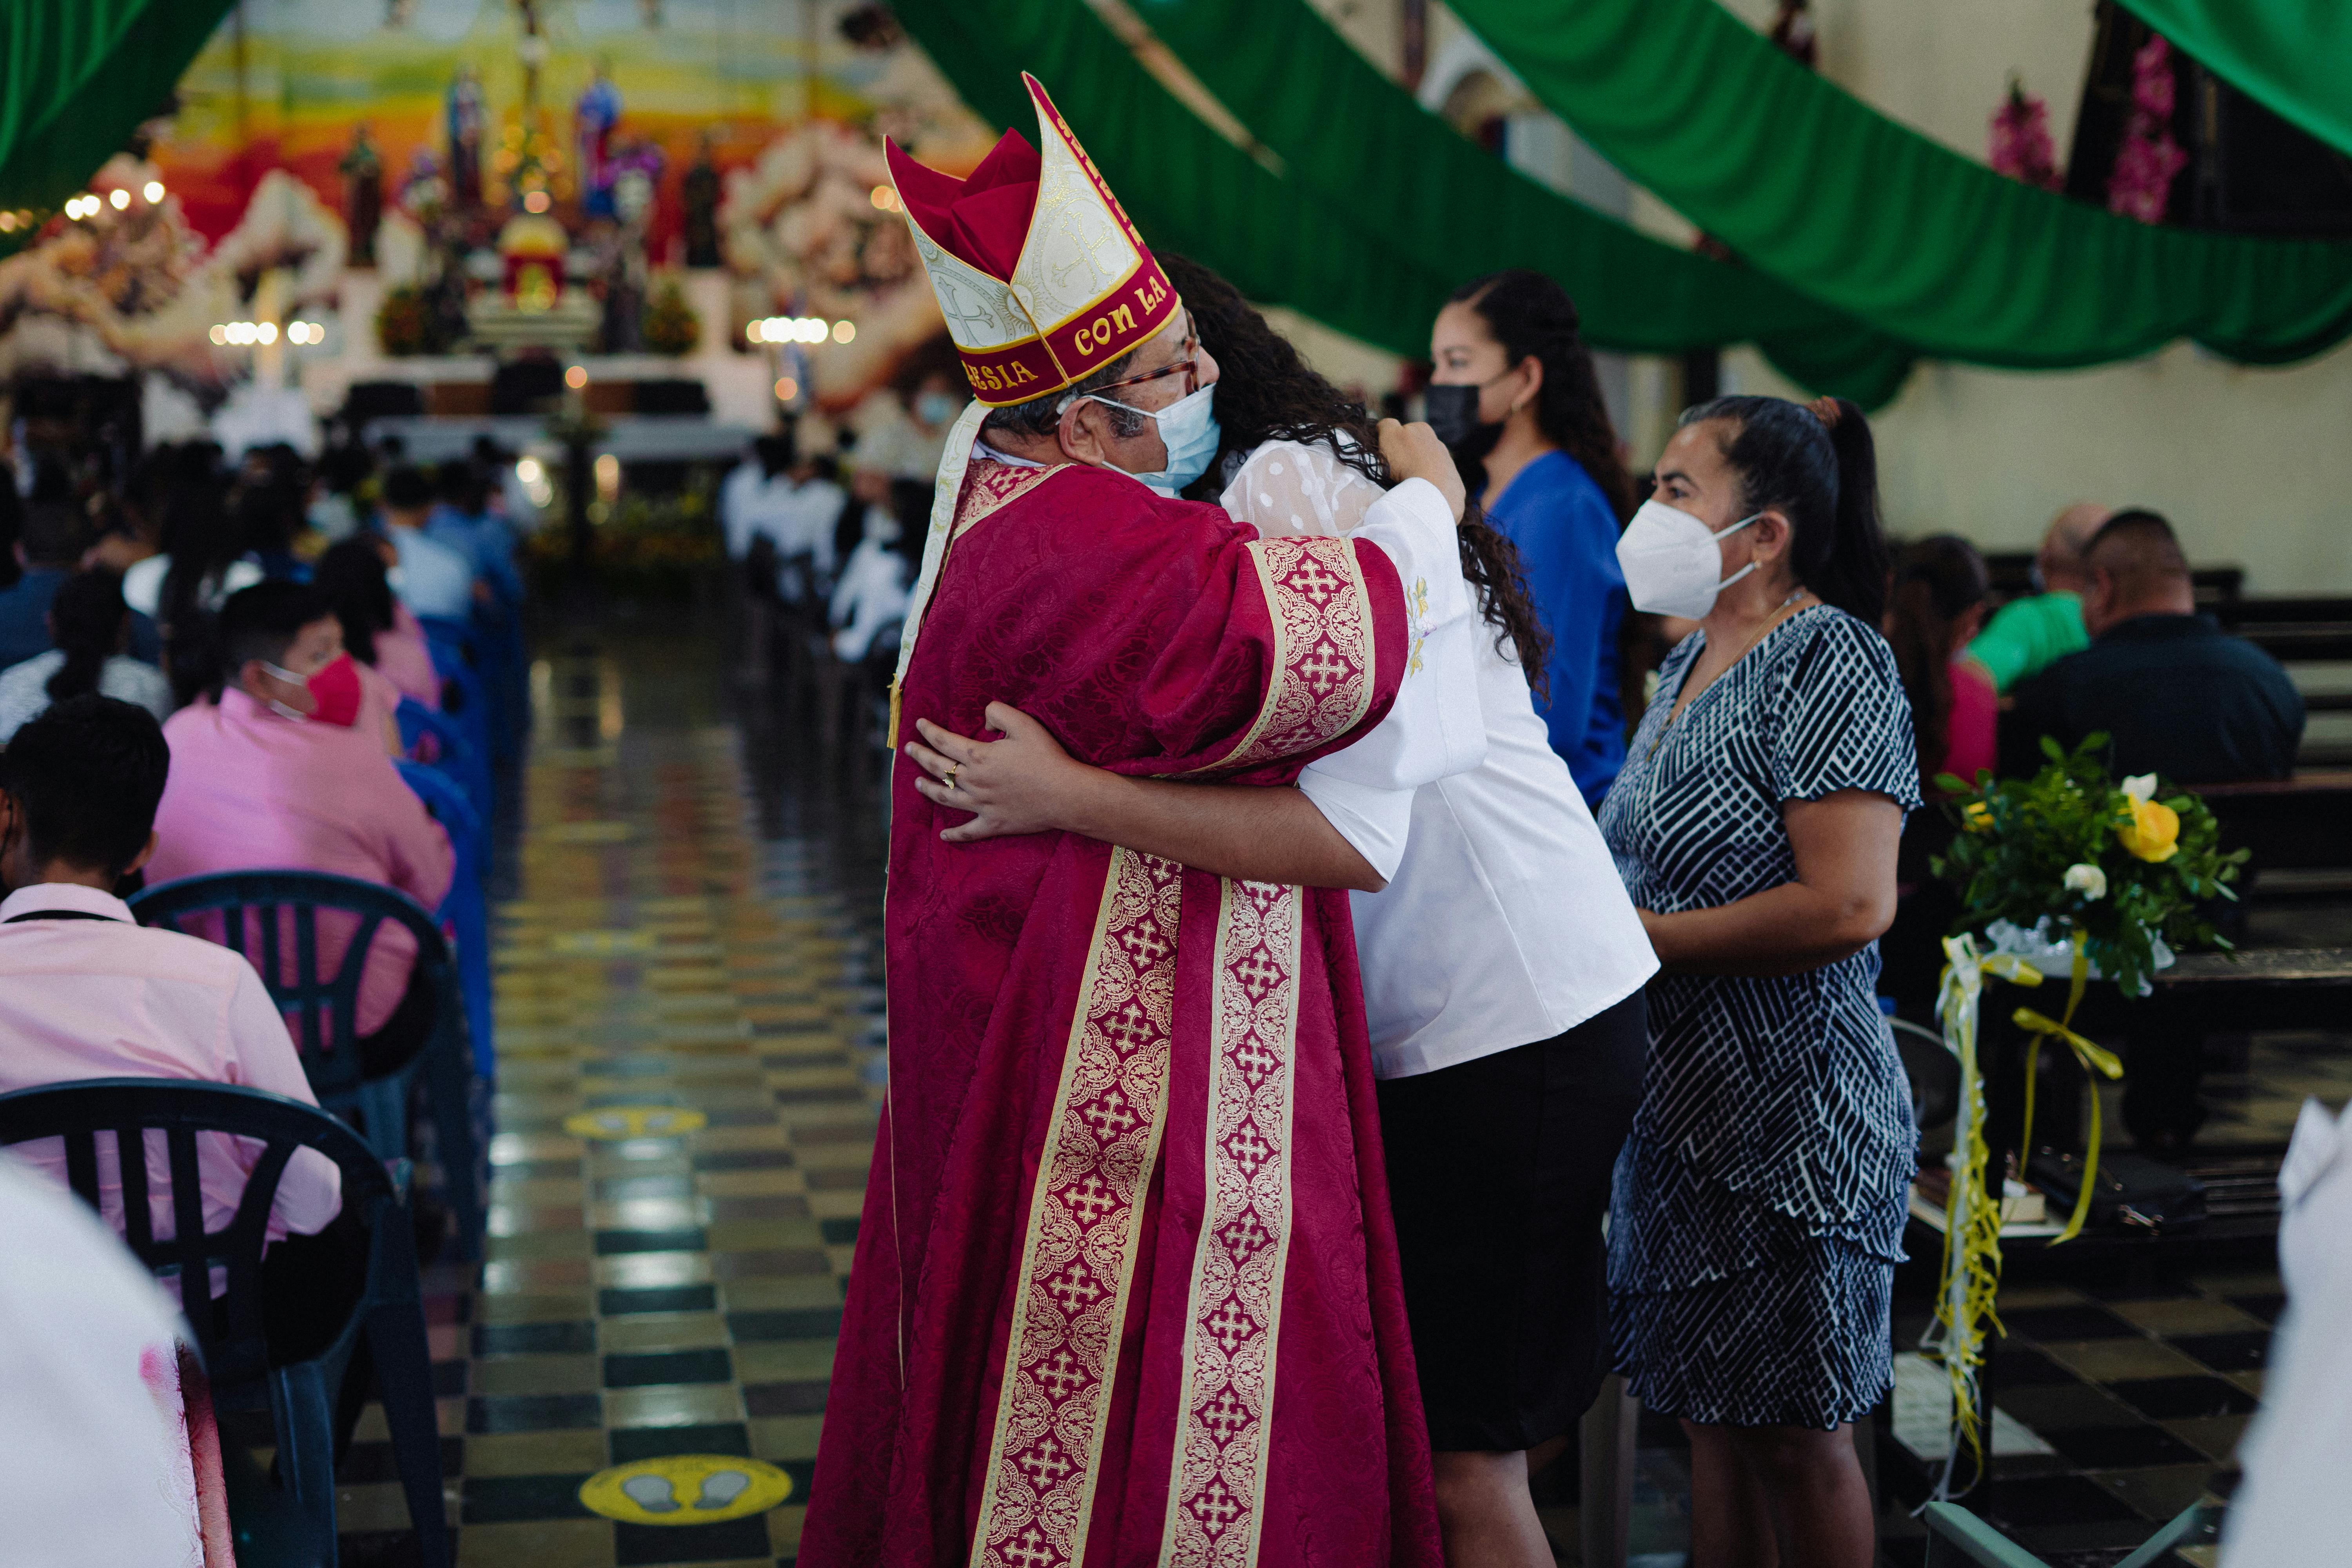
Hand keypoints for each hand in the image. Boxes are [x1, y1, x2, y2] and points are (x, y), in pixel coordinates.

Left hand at [908, 703, 1088, 842]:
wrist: (1064, 794)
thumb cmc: (1046, 757)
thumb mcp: (1023, 724)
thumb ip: (998, 713)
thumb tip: (983, 722)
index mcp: (978, 756)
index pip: (944, 741)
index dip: (929, 731)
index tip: (919, 725)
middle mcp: (973, 781)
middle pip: (938, 767)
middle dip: (921, 756)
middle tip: (909, 749)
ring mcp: (981, 805)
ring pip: (945, 797)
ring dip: (929, 788)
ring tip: (918, 782)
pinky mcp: (992, 824)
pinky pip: (968, 831)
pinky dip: (954, 835)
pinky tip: (943, 835)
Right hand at [1376, 417, 1466, 521]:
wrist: (1431, 493)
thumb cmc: (1407, 462)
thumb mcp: (1389, 435)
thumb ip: (1387, 425)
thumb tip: (1386, 425)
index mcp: (1422, 429)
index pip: (1403, 431)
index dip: (1393, 443)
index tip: (1388, 456)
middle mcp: (1438, 443)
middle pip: (1417, 450)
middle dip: (1408, 458)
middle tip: (1398, 471)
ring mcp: (1448, 464)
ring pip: (1428, 466)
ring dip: (1419, 472)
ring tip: (1410, 484)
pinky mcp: (1454, 484)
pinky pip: (1439, 484)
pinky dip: (1431, 487)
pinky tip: (1423, 493)